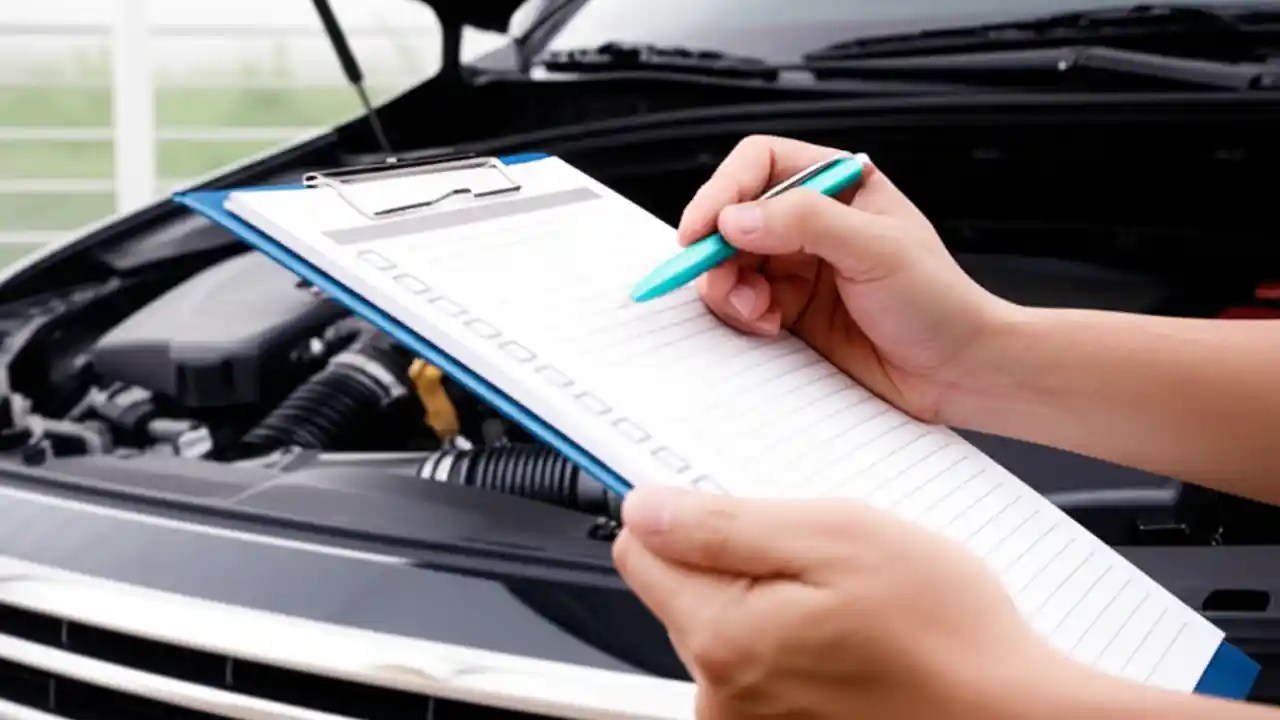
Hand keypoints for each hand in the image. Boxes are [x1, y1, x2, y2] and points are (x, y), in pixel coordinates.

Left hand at [613, 485, 1102, 719]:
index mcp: (723, 636)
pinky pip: (758, 668)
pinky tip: (847, 639)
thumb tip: (645, 508)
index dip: (681, 515)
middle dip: (736, 561)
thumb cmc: (946, 633)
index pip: (637, 552)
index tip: (726, 504)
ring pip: (722, 628)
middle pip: (681, 592)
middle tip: (817, 558)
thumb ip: (725, 524)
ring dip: (768, 603)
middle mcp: (722, 694)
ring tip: (843, 604)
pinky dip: (791, 644)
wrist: (1011, 717)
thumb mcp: (837, 536)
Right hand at [679, 136, 1015, 421]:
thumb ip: (804, 222)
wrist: (957, 372)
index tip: (704, 228)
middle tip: (717, 279)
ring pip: (730, 262)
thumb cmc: (938, 302)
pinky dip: (742, 314)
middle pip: (733, 214)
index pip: (760, 164)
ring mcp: (799, 265)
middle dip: (718, 247)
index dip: (724, 190)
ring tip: (756, 311)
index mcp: (838, 184)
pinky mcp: (791, 308)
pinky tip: (770, 325)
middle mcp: (812, 220)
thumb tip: (735, 218)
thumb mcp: (875, 249)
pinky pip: (742, 302)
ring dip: (727, 286)